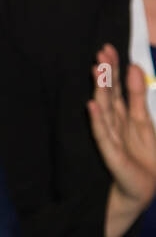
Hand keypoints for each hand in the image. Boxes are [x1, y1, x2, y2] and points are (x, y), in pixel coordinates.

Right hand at [89, 44, 155, 236]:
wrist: (143, 188)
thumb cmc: (142, 156)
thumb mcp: (144, 120)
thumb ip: (138, 94)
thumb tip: (134, 66)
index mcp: (121, 113)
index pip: (115, 86)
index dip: (113, 68)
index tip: (107, 48)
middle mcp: (113, 122)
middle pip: (108, 94)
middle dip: (106, 74)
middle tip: (101, 53)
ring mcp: (110, 136)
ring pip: (104, 110)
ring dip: (100, 90)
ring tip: (97, 71)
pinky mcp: (110, 153)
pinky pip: (102, 134)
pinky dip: (97, 120)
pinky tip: (92, 105)